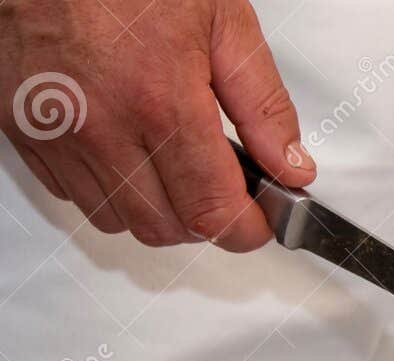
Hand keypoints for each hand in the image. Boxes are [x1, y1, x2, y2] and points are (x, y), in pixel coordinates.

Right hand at [0, 0, 313, 250]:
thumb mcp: (221, 21)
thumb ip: (262, 104)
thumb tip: (290, 166)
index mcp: (159, 100)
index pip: (212, 212)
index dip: (247, 230)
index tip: (260, 220)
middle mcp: (101, 126)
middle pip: (166, 228)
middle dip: (204, 219)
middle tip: (220, 185)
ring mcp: (55, 133)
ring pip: (117, 218)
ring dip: (154, 207)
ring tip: (170, 161)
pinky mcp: (21, 130)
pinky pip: (72, 193)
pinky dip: (107, 188)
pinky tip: (125, 148)